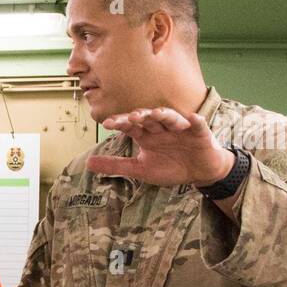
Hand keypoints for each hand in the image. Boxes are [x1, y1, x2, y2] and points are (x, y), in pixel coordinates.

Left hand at [90, 107, 233, 187]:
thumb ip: (115, 166)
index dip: (120, 123)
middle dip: (140, 116)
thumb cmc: (170, 167)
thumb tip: (88, 163)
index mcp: (146, 136)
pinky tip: (191, 118)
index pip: (131, 126)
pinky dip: (195, 121)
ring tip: (155, 114)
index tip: (107, 124)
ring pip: (170, 118)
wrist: (199, 173)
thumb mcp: (140, 169)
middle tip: (130, 117)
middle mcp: (161, 129)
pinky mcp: (199, 133)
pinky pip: (197, 125)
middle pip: (149, 118)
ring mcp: (180, 129)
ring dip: (163, 115)